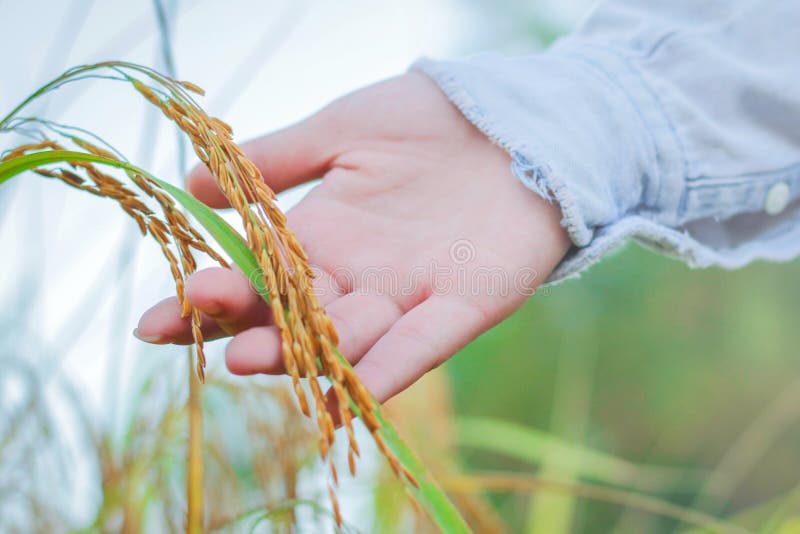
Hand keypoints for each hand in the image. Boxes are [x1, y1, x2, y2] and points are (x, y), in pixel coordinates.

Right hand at [135, 71, 569, 402]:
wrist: (510, 116)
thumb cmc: (428, 120)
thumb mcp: (344, 130)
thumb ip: (279, 159)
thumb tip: (192, 184)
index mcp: (326, 238)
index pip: (258, 279)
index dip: (211, 301)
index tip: (156, 320)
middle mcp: (361, 278)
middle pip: (297, 318)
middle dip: (251, 328)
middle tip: (206, 330)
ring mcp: (410, 296)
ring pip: (349, 339)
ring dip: (306, 354)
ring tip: (255, 358)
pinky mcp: (465, 306)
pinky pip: (423, 345)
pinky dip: (390, 369)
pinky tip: (353, 394)